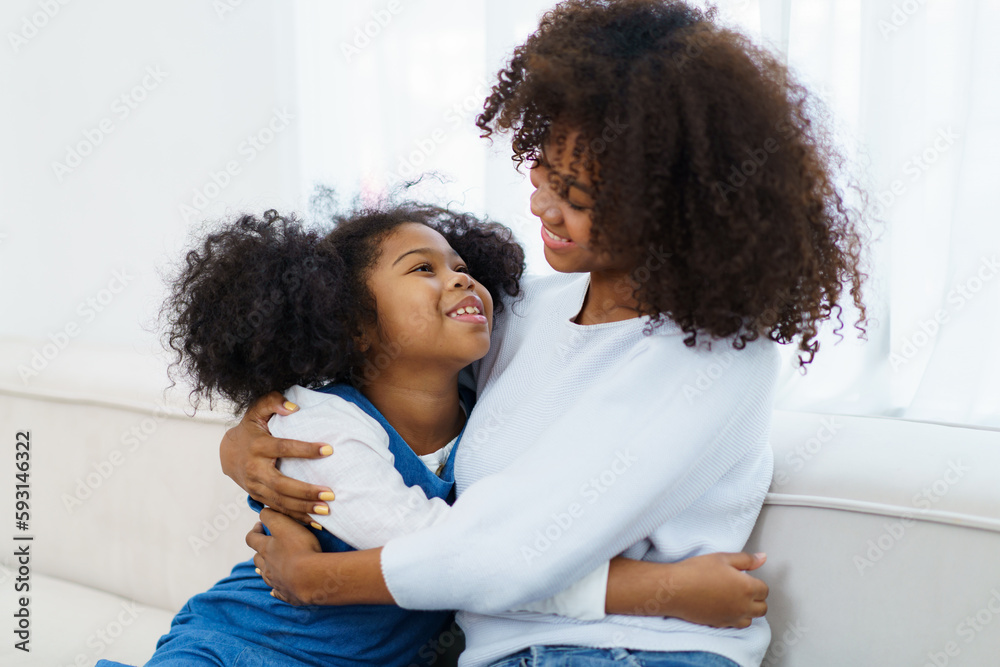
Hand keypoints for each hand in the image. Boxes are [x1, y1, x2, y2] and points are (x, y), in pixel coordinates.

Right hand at [221, 391, 334, 522]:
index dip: (306, 449)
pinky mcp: (259, 497)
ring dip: (303, 508)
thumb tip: (293, 406)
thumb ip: (273, 402)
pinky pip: (278, 510)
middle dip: (306, 491)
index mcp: (259, 446)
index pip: (284, 447)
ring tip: (326, 510)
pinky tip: (315, 522)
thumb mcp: (257, 410)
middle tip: (330, 494)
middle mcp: (256, 469)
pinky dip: (296, 518)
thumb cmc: (250, 430)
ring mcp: (256, 486)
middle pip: (281, 484)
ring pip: (280, 501)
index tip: (329, 450)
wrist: (228, 453)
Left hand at [247, 507, 322, 604]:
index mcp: (265, 549)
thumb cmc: (299, 548)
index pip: (251, 538)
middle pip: (257, 558)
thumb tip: (263, 512)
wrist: (311, 578)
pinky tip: (277, 589)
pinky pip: (277, 592)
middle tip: (270, 545)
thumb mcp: (284, 525)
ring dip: (266, 569)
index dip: (254, 530)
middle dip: (261, 551)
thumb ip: (272, 516)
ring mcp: (276, 582)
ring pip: (265, 575)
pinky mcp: (287, 594)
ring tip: (272, 565)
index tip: (261, 526)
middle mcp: (267, 566)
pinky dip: (276, 588)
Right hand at [606, 552, 767, 627]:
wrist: (676, 589)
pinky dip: (735, 618)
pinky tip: (725, 608)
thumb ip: (746, 559)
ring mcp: (731, 617)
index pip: (764, 590)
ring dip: (748, 611)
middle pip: (762, 608)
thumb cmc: (697, 571)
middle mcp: (742, 606)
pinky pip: (736, 625)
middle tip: (743, 588)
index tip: (746, 578)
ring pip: (751, 619)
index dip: (757, 582)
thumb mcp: (723, 558)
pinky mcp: (720, 624)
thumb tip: (762, 558)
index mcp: (746, 588)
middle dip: (756, 599)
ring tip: (736, 599)